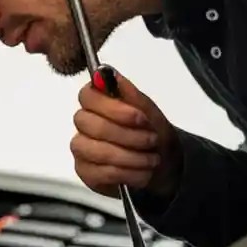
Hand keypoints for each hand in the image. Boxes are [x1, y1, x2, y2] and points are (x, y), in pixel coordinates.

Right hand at [72, 68, 181, 198]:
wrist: (164, 162)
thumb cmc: (152, 131)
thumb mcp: (148, 109)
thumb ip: (128, 92)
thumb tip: (105, 72)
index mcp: (96, 101)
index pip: (87, 97)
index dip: (113, 108)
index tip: (140, 118)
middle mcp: (84, 123)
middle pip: (90, 125)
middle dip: (126, 135)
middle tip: (152, 141)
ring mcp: (81, 148)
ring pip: (95, 151)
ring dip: (129, 157)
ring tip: (152, 160)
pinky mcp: (85, 172)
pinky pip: (100, 173)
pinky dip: (127, 173)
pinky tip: (142, 173)